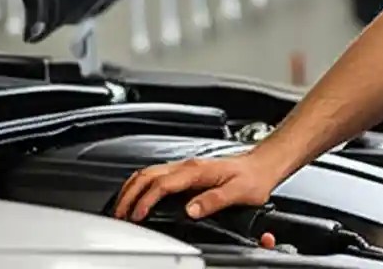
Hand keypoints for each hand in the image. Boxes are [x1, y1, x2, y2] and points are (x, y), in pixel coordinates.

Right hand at [112, 152, 278, 223]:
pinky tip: (138, 197)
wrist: (263, 165)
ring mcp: (185, 167)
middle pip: (147, 175)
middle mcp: (188, 166)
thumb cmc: (254, 178)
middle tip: (119, 215)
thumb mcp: (239, 193)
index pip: (162, 184)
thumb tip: (190, 211)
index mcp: (197, 170)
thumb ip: (214, 201)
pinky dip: (140, 186)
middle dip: (129, 195)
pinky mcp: (186, 172)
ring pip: (148, 173)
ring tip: (122, 208)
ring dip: (131, 189)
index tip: (138, 217)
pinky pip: (156, 176)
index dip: (146, 201)